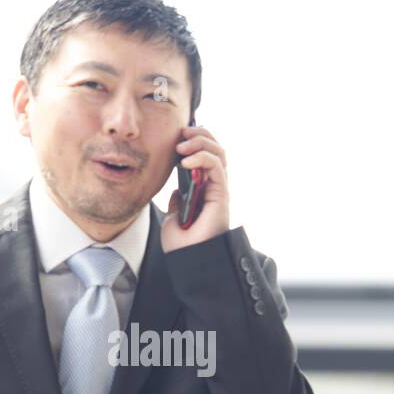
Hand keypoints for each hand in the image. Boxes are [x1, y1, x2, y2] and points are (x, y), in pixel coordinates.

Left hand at [161, 123, 230, 252]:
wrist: (188, 260)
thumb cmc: (182, 246)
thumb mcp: (172, 218)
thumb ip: (177, 202)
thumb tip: (178, 190)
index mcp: (203, 191)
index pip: (205, 157)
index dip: (194, 142)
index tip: (176, 137)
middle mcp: (214, 188)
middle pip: (215, 150)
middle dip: (200, 135)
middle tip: (182, 133)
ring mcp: (219, 190)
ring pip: (219, 154)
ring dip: (201, 142)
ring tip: (182, 145)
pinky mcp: (221, 195)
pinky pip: (216, 167)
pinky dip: (202, 157)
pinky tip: (185, 162)